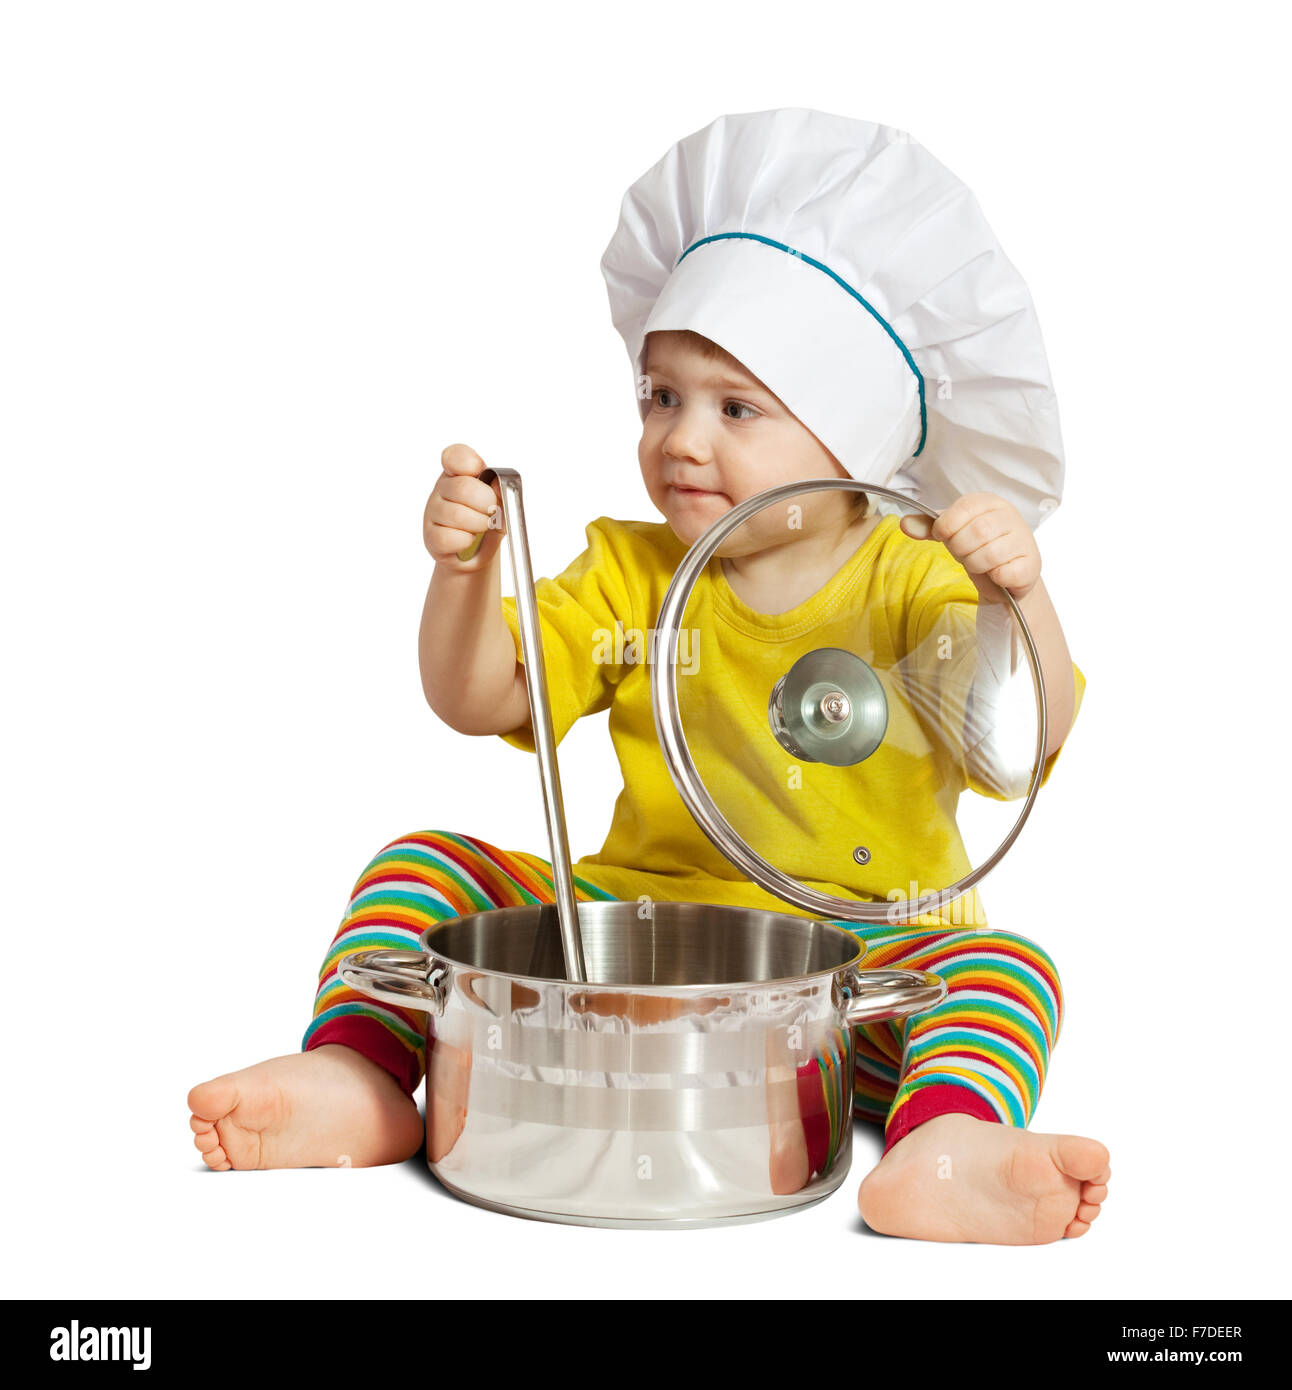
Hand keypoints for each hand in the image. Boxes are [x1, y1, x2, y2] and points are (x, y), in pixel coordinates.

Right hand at [423, 443, 502, 571]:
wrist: (478, 555)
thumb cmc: (488, 525)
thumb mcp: (501, 505)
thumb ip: (501, 492)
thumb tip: (498, 485)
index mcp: (459, 474)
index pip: (454, 456)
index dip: (468, 461)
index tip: (479, 470)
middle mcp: (443, 490)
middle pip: (463, 487)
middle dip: (486, 503)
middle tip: (492, 512)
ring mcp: (433, 513)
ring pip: (456, 514)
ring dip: (478, 524)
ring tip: (482, 528)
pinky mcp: (431, 537)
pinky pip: (448, 537)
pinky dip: (465, 541)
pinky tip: (468, 540)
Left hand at [899, 493, 1040, 602]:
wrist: (1007, 574)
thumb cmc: (978, 547)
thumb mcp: (952, 533)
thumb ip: (928, 527)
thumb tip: (904, 524)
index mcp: (987, 501)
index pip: (958, 513)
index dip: (946, 530)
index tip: (947, 537)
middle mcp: (1009, 515)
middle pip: (975, 533)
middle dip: (961, 550)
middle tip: (965, 554)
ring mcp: (1023, 538)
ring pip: (989, 555)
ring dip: (976, 565)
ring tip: (979, 564)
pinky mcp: (1031, 564)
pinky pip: (1005, 573)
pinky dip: (995, 578)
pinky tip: (997, 574)